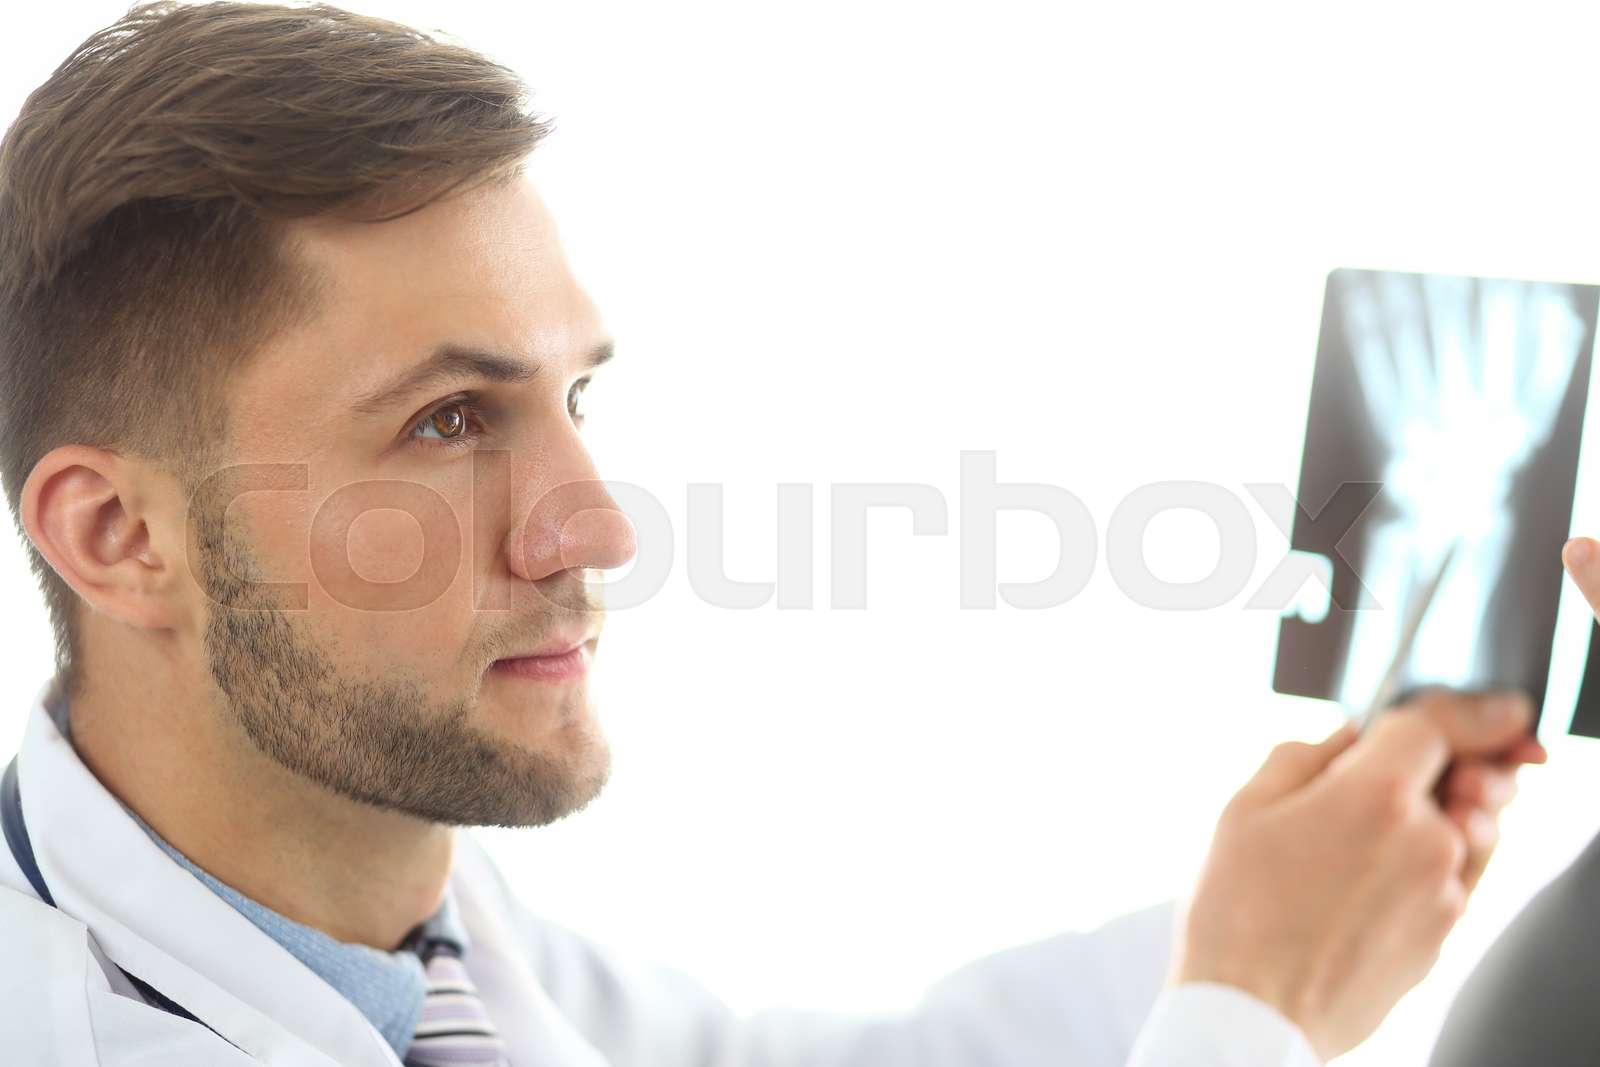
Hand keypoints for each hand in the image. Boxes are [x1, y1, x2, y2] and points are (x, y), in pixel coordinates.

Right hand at [1170, 690, 1541, 1061]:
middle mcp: (1429, 841)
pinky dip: (1426, 868)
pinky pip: (1452, 882)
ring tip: (1369, 837)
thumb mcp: (1246, 805)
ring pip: (1465, 832)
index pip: (1441, 726)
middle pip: (1461, 778)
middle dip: (1442, 769)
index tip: (1501, 706)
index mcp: (1376, 794)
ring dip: (1441, 819)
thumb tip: (1349, 737)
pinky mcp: (1443, 938)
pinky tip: (1365, 886)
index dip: (1470, 708)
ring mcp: (1444, 895)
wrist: (1253, 1014)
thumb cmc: (1237, 910)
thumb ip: (1307, 752)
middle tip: (1393, 777)